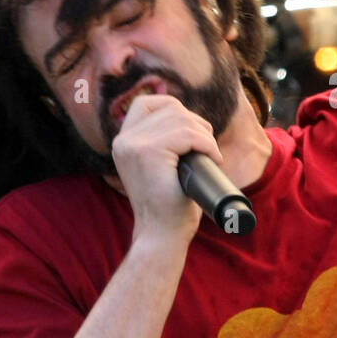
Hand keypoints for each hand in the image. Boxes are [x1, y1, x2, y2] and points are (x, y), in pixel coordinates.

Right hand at [110, 94, 223, 241]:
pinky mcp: (148, 152)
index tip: (194, 132)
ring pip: (182, 120)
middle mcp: (123, 140)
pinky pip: (187, 134)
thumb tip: (189, 116)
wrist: (162, 234)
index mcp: (123, 142)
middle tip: (207, 150)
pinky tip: (213, 158)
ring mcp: (133, 145)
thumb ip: (165, 141)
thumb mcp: (164, 165)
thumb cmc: (170, 204)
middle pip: (170, 108)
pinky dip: (206, 144)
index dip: (175, 109)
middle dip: (197, 124)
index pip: (147, 103)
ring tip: (211, 157)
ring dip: (205, 137)